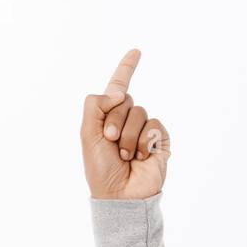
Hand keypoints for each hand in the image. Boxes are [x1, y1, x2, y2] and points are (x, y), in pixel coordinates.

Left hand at [81, 48, 170, 199]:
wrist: (120, 195)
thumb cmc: (100, 169)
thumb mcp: (87, 134)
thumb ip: (95, 105)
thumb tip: (121, 91)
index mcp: (108, 117)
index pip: (119, 86)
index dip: (127, 68)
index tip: (136, 51)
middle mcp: (127, 120)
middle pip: (125, 99)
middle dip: (114, 120)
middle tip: (109, 141)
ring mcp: (144, 129)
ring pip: (139, 112)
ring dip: (127, 136)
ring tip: (124, 156)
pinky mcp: (160, 139)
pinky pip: (154, 125)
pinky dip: (143, 141)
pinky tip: (140, 157)